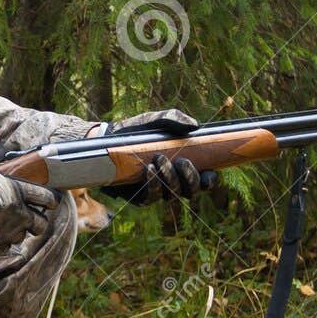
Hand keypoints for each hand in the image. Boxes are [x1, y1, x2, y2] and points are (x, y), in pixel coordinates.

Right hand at [0, 159, 59, 255]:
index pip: (48, 198)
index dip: (51, 200)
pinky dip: (1, 241)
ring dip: (18, 230)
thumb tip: (5, 148)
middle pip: (41, 223)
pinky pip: (5, 247)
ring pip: (23, 236)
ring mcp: (6, 233)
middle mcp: (18, 215)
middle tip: (30, 215)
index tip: (50, 201)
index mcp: (18, 192)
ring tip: (6, 223)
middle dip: (38, 219)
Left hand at [98, 109, 218, 205]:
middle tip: (182, 161)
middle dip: (189, 178)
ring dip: (169, 178)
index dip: (209, 181)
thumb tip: (194, 126)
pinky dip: (153, 184)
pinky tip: (149, 169)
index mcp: (183, 168)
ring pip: (171, 195)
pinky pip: (150, 198)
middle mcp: (172, 183)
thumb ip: (173, 119)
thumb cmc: (136, 130)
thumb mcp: (155, 120)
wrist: (107, 139)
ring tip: (159, 158)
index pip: (203, 181)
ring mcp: (156, 191)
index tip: (208, 172)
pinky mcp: (138, 196)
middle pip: (190, 192)